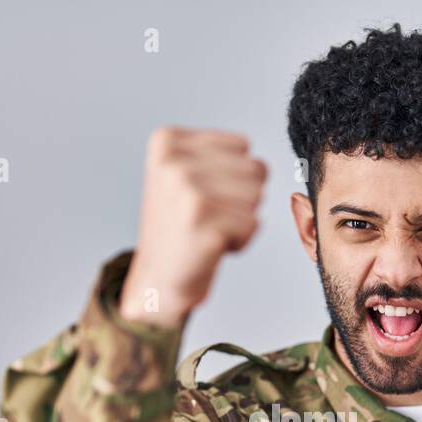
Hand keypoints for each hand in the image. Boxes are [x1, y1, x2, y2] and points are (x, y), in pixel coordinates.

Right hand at [117, 127, 266, 327]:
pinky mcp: (203, 223)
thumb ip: (221, 153)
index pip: (243, 147)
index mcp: (167, 141)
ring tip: (208, 230)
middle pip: (255, 169)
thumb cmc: (182, 226)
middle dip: (241, 199)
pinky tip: (210, 246)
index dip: (233, 177)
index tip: (200, 197)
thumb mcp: (186, 172)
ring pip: (257, 196)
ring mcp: (187, 192)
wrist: (159, 279)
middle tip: (206, 217)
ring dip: (241, 219)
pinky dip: (239, 241)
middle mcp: (174, 162)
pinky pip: (254, 224)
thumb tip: (262, 166)